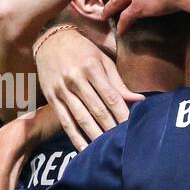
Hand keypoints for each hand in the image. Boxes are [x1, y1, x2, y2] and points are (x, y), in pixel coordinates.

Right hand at [34, 28, 141, 149]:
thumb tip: (139, 100)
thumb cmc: (83, 50)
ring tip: (106, 150)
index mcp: (91, 69)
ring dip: (95, 136)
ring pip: (80, 118)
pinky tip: (84, 150)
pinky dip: (75, 138)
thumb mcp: (103, 61)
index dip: (122, 115)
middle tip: (122, 144)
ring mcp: (61, 91)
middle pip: (96, 110)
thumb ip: (119, 84)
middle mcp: (75, 80)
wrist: (49, 39)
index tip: (131, 129)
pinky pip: (65, 122)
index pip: (110, 97)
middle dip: (111, 129)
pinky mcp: (51, 99)